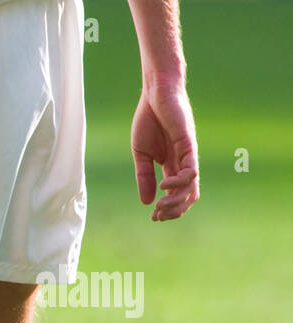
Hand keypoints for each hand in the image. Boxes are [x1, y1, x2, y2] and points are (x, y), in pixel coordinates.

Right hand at [131, 78, 199, 220]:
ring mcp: (188, 155)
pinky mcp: (188, 145)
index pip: (176, 194)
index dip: (168, 209)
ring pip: (192, 187)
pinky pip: (190, 171)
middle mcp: (183, 163)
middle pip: (189, 196)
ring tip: (160, 204)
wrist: (156, 93)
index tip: (153, 217)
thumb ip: (144, 177)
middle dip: (174, 210)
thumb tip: (147, 203)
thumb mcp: (141, 154)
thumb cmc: (149, 120)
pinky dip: (179, 183)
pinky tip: (164, 184)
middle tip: (157, 215)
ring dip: (176, 201)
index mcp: (171, 166)